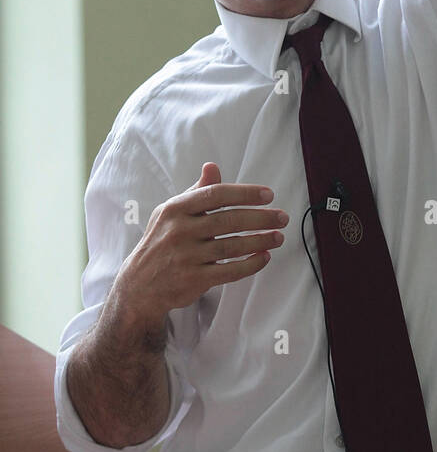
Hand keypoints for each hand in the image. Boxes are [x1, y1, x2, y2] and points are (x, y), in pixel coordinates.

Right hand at [114, 162, 288, 320]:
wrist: (139, 284)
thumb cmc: (161, 240)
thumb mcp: (171, 212)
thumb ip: (196, 191)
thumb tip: (213, 167)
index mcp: (176, 209)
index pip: (216, 195)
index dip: (245, 193)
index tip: (269, 195)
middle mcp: (180, 231)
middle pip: (229, 220)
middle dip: (261, 218)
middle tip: (282, 217)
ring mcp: (186, 257)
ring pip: (233, 246)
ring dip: (261, 240)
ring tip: (279, 236)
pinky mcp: (194, 280)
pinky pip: (230, 270)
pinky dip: (251, 264)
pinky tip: (264, 256)